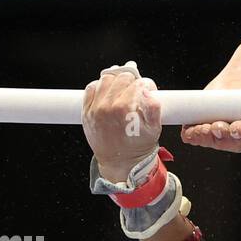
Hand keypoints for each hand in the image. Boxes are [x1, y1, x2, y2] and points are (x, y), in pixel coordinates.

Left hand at [81, 62, 162, 182]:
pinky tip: (108, 92)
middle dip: (132, 81)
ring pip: (105, 79)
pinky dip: (100, 86)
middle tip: (136, 90)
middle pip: (121, 77)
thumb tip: (147, 91)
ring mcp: (94, 108)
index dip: (146, 84)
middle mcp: (106, 107)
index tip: (148, 90)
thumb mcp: (154, 130)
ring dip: (116, 81)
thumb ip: (154, 108)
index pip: (137, 83)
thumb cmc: (137, 147)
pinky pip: (91, 88)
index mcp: (123, 109)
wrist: (119, 163)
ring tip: (123, 89)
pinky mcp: (86, 111)